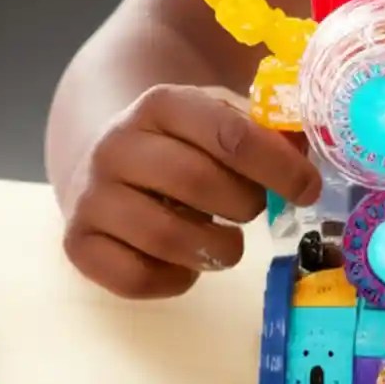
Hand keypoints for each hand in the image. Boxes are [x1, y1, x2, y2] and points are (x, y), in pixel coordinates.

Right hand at [60, 84, 320, 297]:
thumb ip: (269, 133)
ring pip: (168, 237)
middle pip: (200, 184)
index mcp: (162, 103)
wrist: (109, 162)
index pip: (229, 135)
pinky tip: (184, 261)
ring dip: (218, 250)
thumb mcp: (223, 121)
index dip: (279, 166)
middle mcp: (117, 145)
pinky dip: (175, 280)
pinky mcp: (78, 243)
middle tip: (254, 209)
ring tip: (225, 242)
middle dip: (246, 205)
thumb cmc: (186, 146)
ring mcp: (91, 195)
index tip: (307, 187)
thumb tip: (305, 151)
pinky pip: (136, 278)